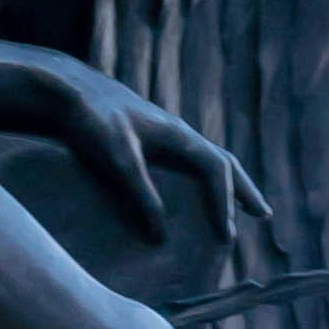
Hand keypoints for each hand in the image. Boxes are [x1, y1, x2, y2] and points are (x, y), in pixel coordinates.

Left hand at [40, 70, 266, 252]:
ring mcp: (163, 135)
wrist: (66, 90)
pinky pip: (186, 162)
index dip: (225, 204)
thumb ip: (141, 195)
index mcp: (179, 136)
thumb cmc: (91, 121)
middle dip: (243, 190)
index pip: (216, 171)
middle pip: (223, 162)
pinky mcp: (146, 139)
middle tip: (263, 215)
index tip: (226, 237)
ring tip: (239, 206)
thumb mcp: (117, 160)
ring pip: (207, 160)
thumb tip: (162, 238)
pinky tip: (191, 193)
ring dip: (226, 184)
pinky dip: (201, 179)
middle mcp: (178, 134)